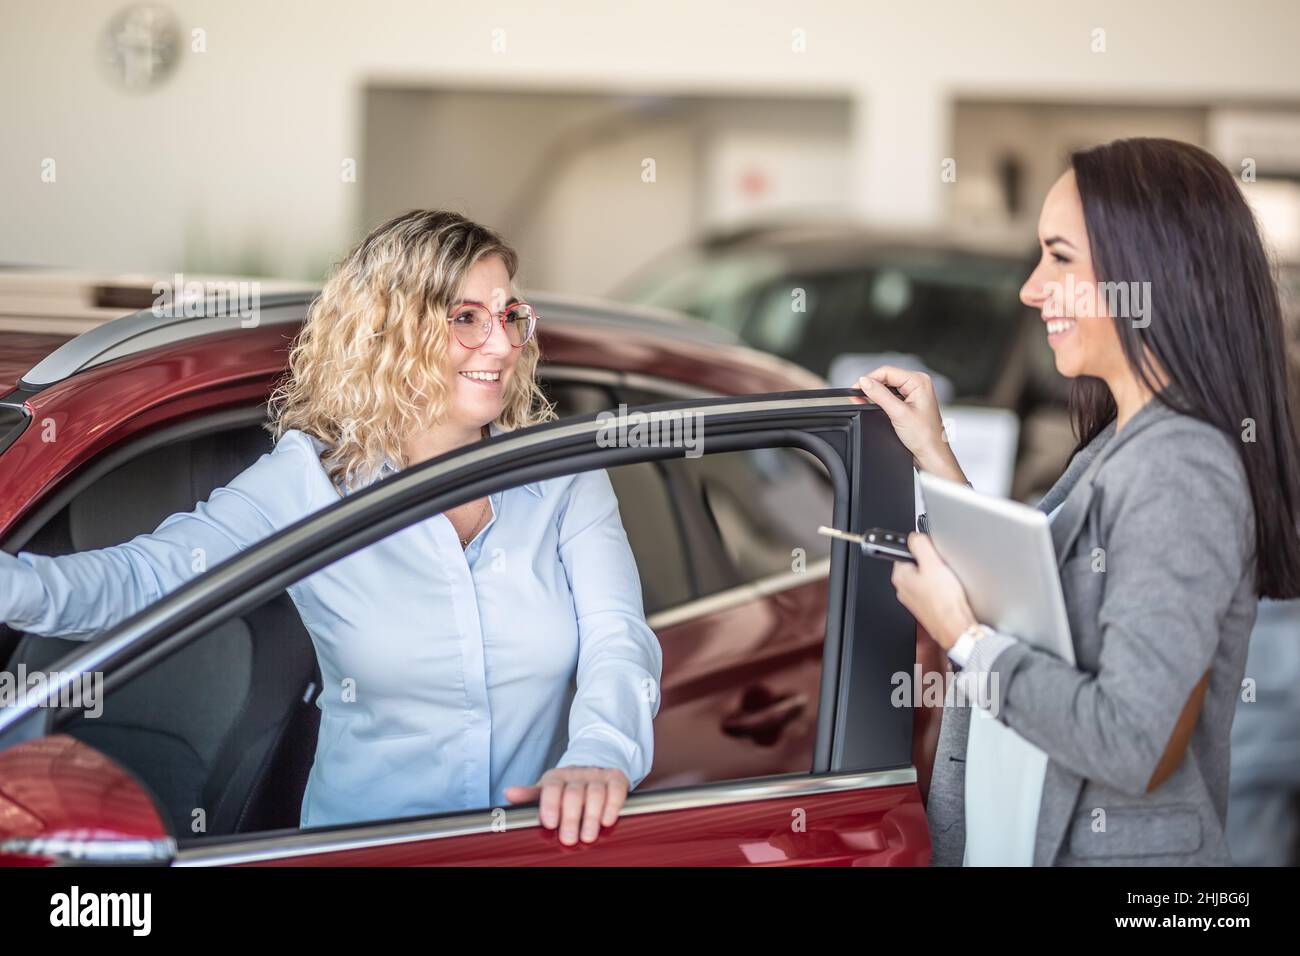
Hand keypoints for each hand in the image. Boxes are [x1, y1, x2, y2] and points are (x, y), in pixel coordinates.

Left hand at [504, 766, 629, 845]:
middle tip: (568, 839)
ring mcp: (597, 775)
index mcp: (557, 777)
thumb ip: (529, 795)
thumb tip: (509, 793)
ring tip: (588, 836)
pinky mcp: (615, 778)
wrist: (592, 770)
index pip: (552, 787)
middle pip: (574, 793)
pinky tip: (607, 820)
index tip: (549, 823)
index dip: (550, 805)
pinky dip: (612, 805)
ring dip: (592, 816)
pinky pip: (615, 789)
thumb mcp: (546, 791)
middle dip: (571, 818)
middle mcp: (577, 774)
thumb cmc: (566, 787)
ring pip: (595, 793)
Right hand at [853, 366, 967, 484]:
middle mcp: (918, 384)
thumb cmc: (925, 436)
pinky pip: (891, 395)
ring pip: (887, 386)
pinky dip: (879, 399)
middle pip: (886, 377)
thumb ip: (880, 395)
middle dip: (870, 385)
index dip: (869, 378)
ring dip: (874, 393)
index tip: (856, 388)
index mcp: (920, 381)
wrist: (931, 454)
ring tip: (861, 400)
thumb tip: (864, 382)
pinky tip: (871, 404)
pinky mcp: (909, 402)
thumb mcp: (898, 413)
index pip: (887, 371)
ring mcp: (914, 393)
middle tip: (856, 395)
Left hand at [890, 533, 977, 649]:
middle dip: (931, 563)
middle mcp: (903, 588)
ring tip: (946, 582)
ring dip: (937, 576)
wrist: (956, 626)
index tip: (931, 552)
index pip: (904, 551)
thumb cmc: (944, 601)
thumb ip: (920, 544)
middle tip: (942, 568)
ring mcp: (914, 598)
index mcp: (900, 576)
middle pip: (917, 564)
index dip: (921, 548)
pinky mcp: (926, 605)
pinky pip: (932, 589)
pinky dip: (941, 588)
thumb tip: (914, 536)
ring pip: (926, 577)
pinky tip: (948, 591)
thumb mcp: (933, 563)